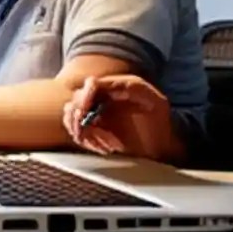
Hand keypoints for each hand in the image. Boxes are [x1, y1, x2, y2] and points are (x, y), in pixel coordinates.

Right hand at [62, 75, 185, 162]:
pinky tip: (104, 147)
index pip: (89, 85)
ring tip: (105, 142)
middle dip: (81, 118)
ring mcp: (93, 115)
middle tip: (95, 130)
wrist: (162, 142)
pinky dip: (87, 142)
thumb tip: (102, 84)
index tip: (86, 111)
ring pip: (70, 118)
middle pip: (75, 102)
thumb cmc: (159, 119)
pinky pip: (77, 134)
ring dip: (83, 132)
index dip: (85, 96)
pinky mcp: (91, 131)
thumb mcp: (153, 99)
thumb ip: (130, 87)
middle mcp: (99, 99)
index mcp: (112, 87)